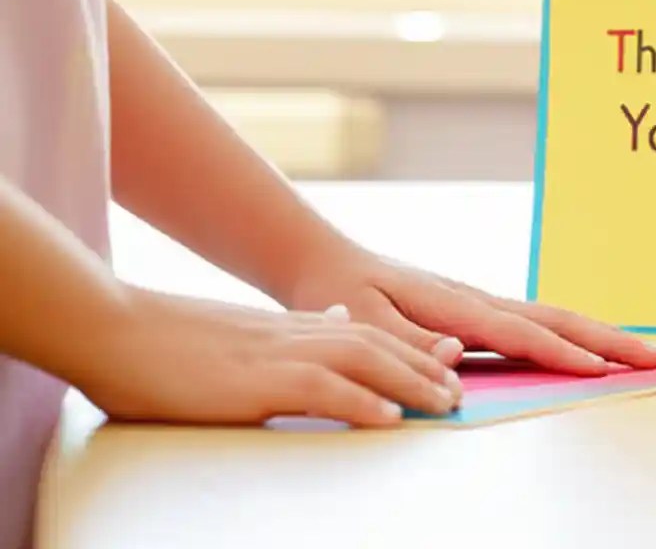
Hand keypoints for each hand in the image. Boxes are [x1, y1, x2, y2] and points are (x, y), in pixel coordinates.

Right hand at [76, 286, 462, 426]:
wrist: (111, 326)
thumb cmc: (163, 340)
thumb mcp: (238, 333)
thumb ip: (288, 333)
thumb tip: (335, 320)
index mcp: (286, 328)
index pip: (363, 333)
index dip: (408, 350)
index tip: (443, 364)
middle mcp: (291, 334)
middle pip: (376, 344)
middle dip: (423, 368)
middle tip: (459, 391)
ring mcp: (275, 353)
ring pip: (362, 361)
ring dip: (410, 383)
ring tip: (445, 405)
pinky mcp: (254, 379)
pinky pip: (320, 388)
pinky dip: (360, 403)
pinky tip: (389, 420)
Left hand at [288, 249, 655, 375]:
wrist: (325, 261)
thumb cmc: (337, 295)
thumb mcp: (357, 322)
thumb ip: (407, 341)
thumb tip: (458, 355)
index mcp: (452, 304)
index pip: (518, 332)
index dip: (560, 353)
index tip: (601, 370)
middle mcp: (476, 298)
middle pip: (556, 317)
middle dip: (608, 338)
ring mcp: (481, 301)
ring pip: (554, 316)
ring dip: (600, 335)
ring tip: (643, 353)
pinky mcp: (479, 309)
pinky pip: (537, 322)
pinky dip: (574, 334)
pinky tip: (593, 349)